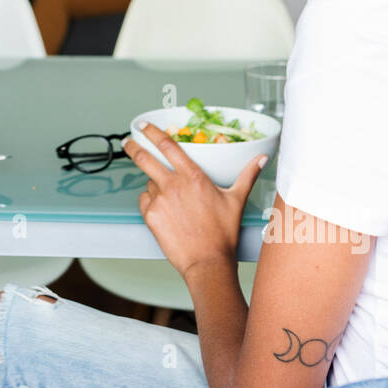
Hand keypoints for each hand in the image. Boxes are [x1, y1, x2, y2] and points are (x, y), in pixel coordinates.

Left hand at [124, 122, 267, 282]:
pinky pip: (145, 201)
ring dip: (154, 186)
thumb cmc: (222, 234)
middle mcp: (174, 185)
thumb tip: (261, 159)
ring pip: (148, 183)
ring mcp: (160, 201)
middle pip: (145, 158)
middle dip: (132, 147)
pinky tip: (164, 212)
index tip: (142, 125)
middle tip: (127, 142)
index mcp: (193, 177)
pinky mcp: (151, 216)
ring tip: (171, 202)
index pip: (168, 146)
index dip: (152, 132)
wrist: (208, 262)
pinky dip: (150, 202)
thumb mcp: (237, 200)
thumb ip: (247, 175)